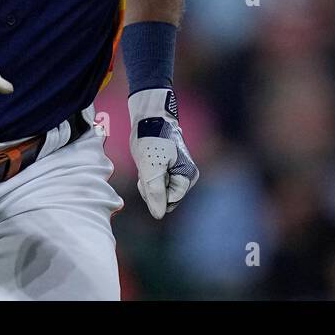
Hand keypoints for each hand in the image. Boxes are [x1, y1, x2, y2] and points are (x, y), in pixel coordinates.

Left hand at [128, 88, 198, 218]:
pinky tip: (147, 164)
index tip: (149, 176)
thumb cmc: (152, 140)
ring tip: (147, 164)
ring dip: (148, 183)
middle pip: (164, 199)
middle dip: (152, 189)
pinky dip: (147, 177)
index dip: (155, 194)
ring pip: (158, 193)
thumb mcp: (151, 167)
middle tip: (147, 170)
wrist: (149, 119)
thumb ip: (156, 192)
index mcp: (187, 177)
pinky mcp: (167, 171)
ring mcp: (176, 174)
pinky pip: (155, 184)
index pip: (169, 202)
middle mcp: (185, 177)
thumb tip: (158, 215)